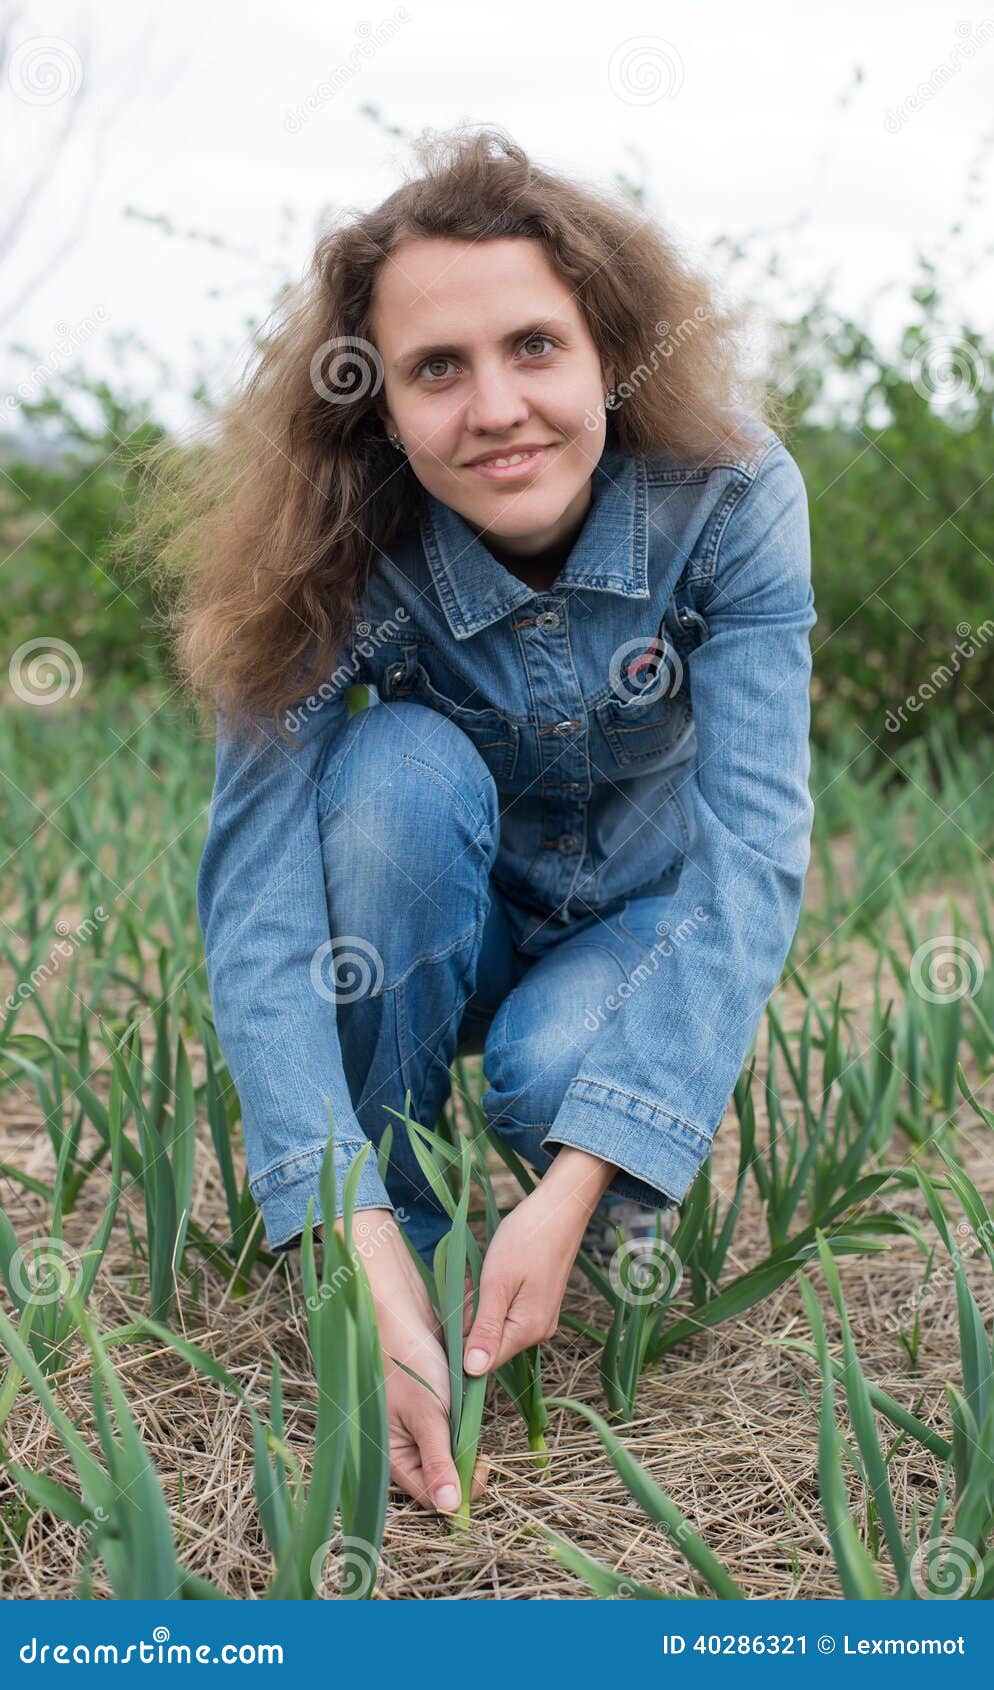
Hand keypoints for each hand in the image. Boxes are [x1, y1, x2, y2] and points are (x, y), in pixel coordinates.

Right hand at [343, 1211, 488, 1514]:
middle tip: (487, 1454)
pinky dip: (461, 1418)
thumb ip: (440, 1460)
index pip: (431, 1493)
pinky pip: (448, 1422)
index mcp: (393, 1456)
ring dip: (464, 1440)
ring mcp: (414, 1423)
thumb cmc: (407, 1361)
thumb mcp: (427, 1414)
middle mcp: (401, 1445)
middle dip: (464, 1466)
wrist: (398, 1308)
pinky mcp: (426, 1401)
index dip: (461, 1489)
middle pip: (441, 1474)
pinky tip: (470, 1405)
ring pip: (447, 1448)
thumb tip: (450, 1508)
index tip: (486, 1470)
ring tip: (476, 1426)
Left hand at [463, 1148, 615, 1374]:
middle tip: (470, 1284)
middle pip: (487, 1343)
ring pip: (493, 1325)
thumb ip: (485, 1328)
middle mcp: (537, 1332)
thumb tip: (473, 1372)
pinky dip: (490, 1296)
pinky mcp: (538, 1303)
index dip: (459, 1345)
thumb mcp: (497, 1282)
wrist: (559, 1208)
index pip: (484, 1362)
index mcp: (528, 1331)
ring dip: (478, 1305)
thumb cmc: (526, 1239)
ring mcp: (540, 1317)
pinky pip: (504, 1311)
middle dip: (468, 1319)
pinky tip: (489, 1274)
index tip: (446, 1318)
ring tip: (480, 1275)